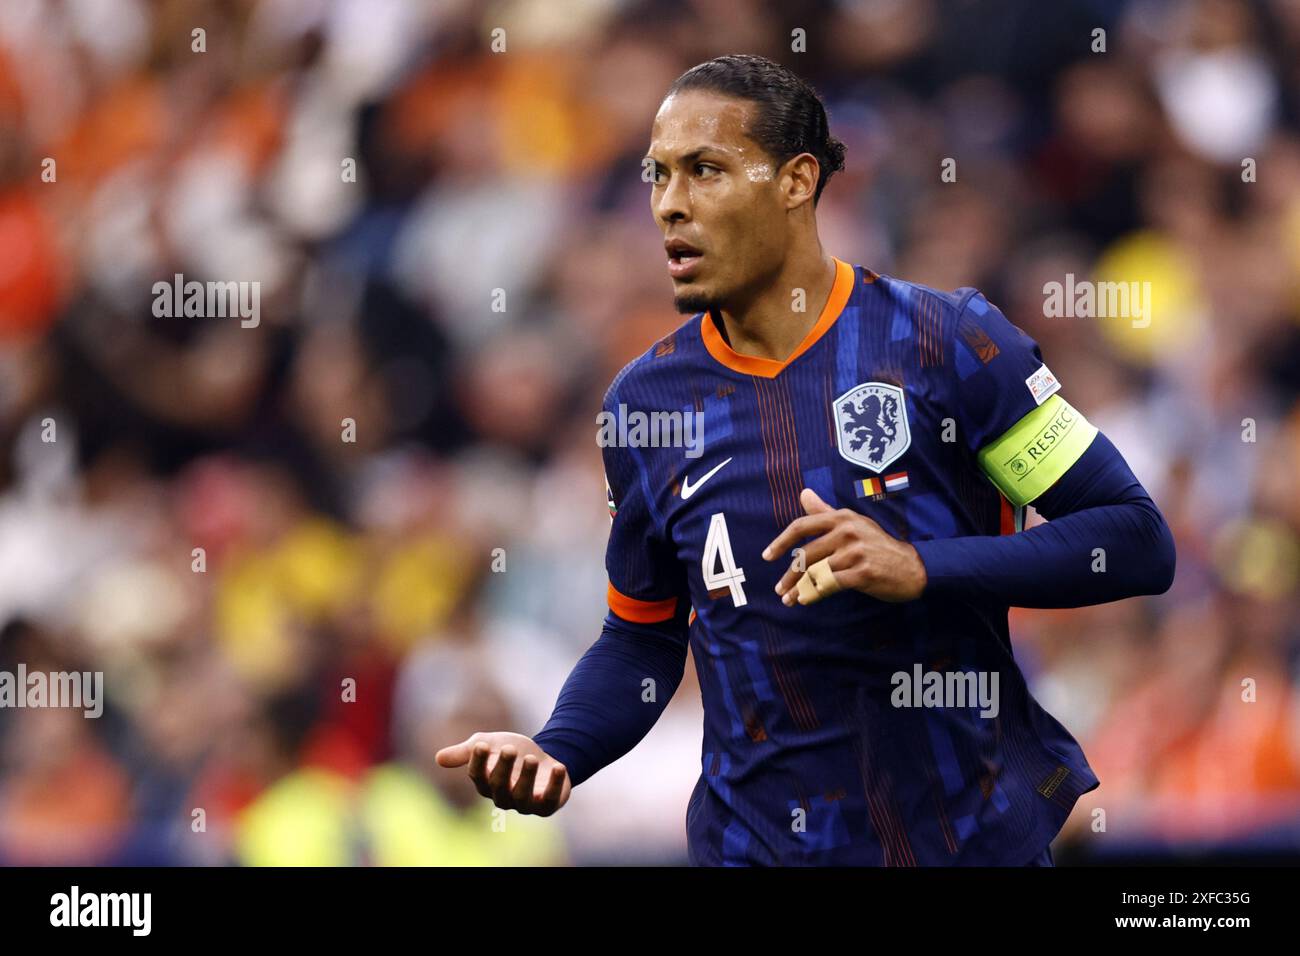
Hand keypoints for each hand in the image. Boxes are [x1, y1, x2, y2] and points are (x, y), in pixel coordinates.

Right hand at [435, 732, 571, 815]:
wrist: (543, 756)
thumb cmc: (511, 751)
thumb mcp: (489, 744)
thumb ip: (467, 751)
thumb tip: (438, 758)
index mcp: (486, 784)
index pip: (478, 776)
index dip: (479, 762)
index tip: (482, 745)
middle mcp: (503, 798)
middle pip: (499, 786)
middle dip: (503, 768)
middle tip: (508, 748)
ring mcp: (525, 804)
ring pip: (522, 796)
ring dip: (525, 778)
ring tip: (530, 759)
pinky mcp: (547, 805)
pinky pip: (548, 801)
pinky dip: (553, 785)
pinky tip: (558, 768)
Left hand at [763, 488, 926, 603]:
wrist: (913, 567)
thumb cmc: (878, 545)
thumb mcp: (854, 523)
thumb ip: (825, 511)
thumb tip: (803, 493)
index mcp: (842, 518)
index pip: (802, 526)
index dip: (781, 541)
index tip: (767, 556)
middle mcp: (847, 531)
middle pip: (806, 554)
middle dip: (789, 575)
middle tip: (778, 589)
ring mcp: (856, 552)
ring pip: (816, 572)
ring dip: (798, 589)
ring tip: (788, 600)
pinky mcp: (863, 572)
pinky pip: (830, 585)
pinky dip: (814, 594)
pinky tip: (806, 600)